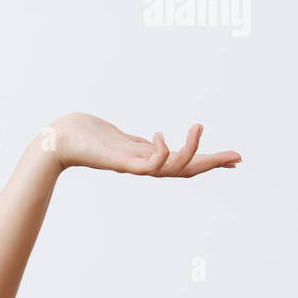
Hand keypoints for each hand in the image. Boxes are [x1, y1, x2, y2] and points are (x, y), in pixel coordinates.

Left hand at [49, 112, 241, 176]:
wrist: (59, 139)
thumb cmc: (86, 136)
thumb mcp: (122, 139)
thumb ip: (138, 145)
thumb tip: (153, 143)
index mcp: (146, 159)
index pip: (184, 164)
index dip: (209, 161)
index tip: (234, 159)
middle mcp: (143, 165)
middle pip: (186, 170)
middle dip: (213, 163)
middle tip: (238, 156)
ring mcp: (133, 165)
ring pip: (172, 169)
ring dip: (190, 152)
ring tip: (197, 127)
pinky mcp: (121, 163)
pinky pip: (149, 166)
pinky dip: (160, 153)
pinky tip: (160, 135)